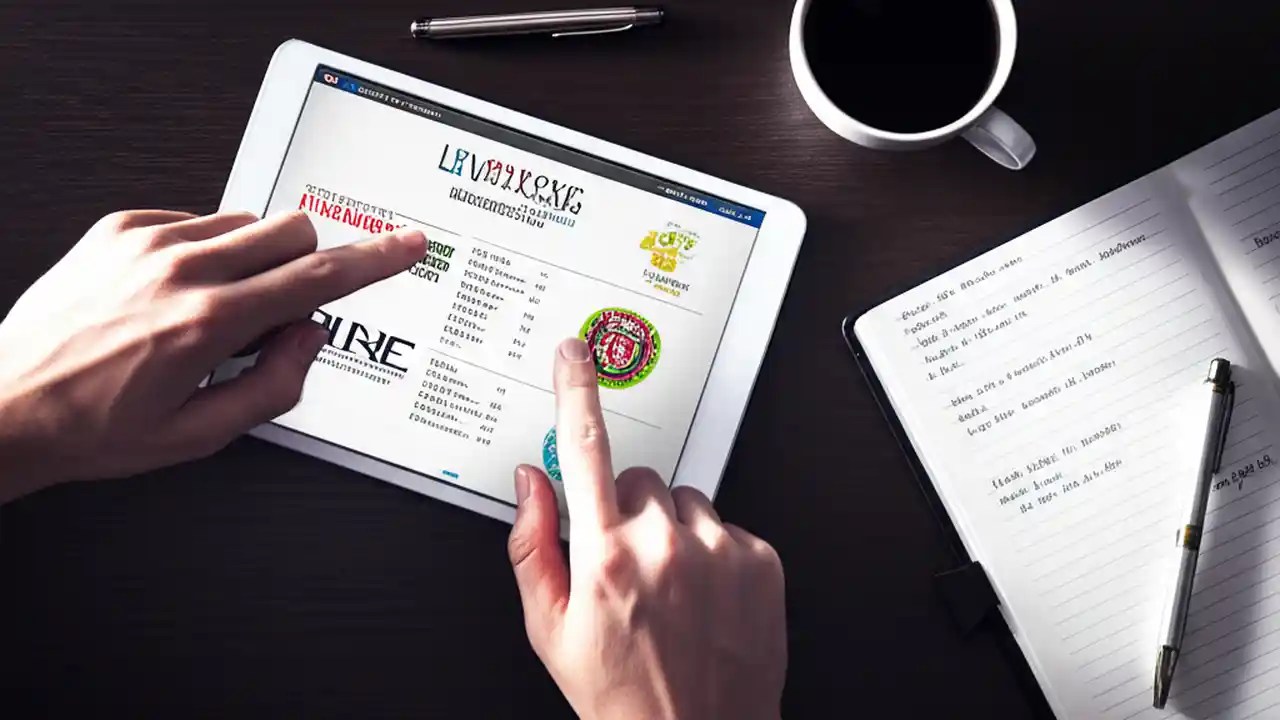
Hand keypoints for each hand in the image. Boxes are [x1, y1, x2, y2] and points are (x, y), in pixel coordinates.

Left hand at [0, 209, 425, 501]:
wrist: (5, 404)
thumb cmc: (94, 426)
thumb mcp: (201, 434)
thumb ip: (276, 386)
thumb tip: (308, 337)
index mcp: (207, 324)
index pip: (317, 278)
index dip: (375, 259)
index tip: (407, 244)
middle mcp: (180, 270)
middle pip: (293, 230)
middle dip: (305, 265)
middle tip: (273, 313)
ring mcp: (147, 241)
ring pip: (249, 220)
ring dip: (255, 259)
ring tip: (215, 306)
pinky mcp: (120, 226)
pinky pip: (198, 217)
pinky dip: (208, 249)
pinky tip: (177, 291)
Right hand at [507, 339, 786, 719]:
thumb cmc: (620, 692)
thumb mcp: (548, 628)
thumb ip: (532, 543)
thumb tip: (531, 483)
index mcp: (605, 556)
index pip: (585, 449)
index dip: (576, 390)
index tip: (575, 354)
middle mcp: (665, 545)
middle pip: (639, 478)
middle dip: (625, 508)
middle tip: (625, 562)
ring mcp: (719, 550)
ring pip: (685, 498)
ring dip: (672, 527)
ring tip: (668, 585)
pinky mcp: (761, 559)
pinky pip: (727, 523)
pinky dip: (713, 548)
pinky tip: (703, 594)